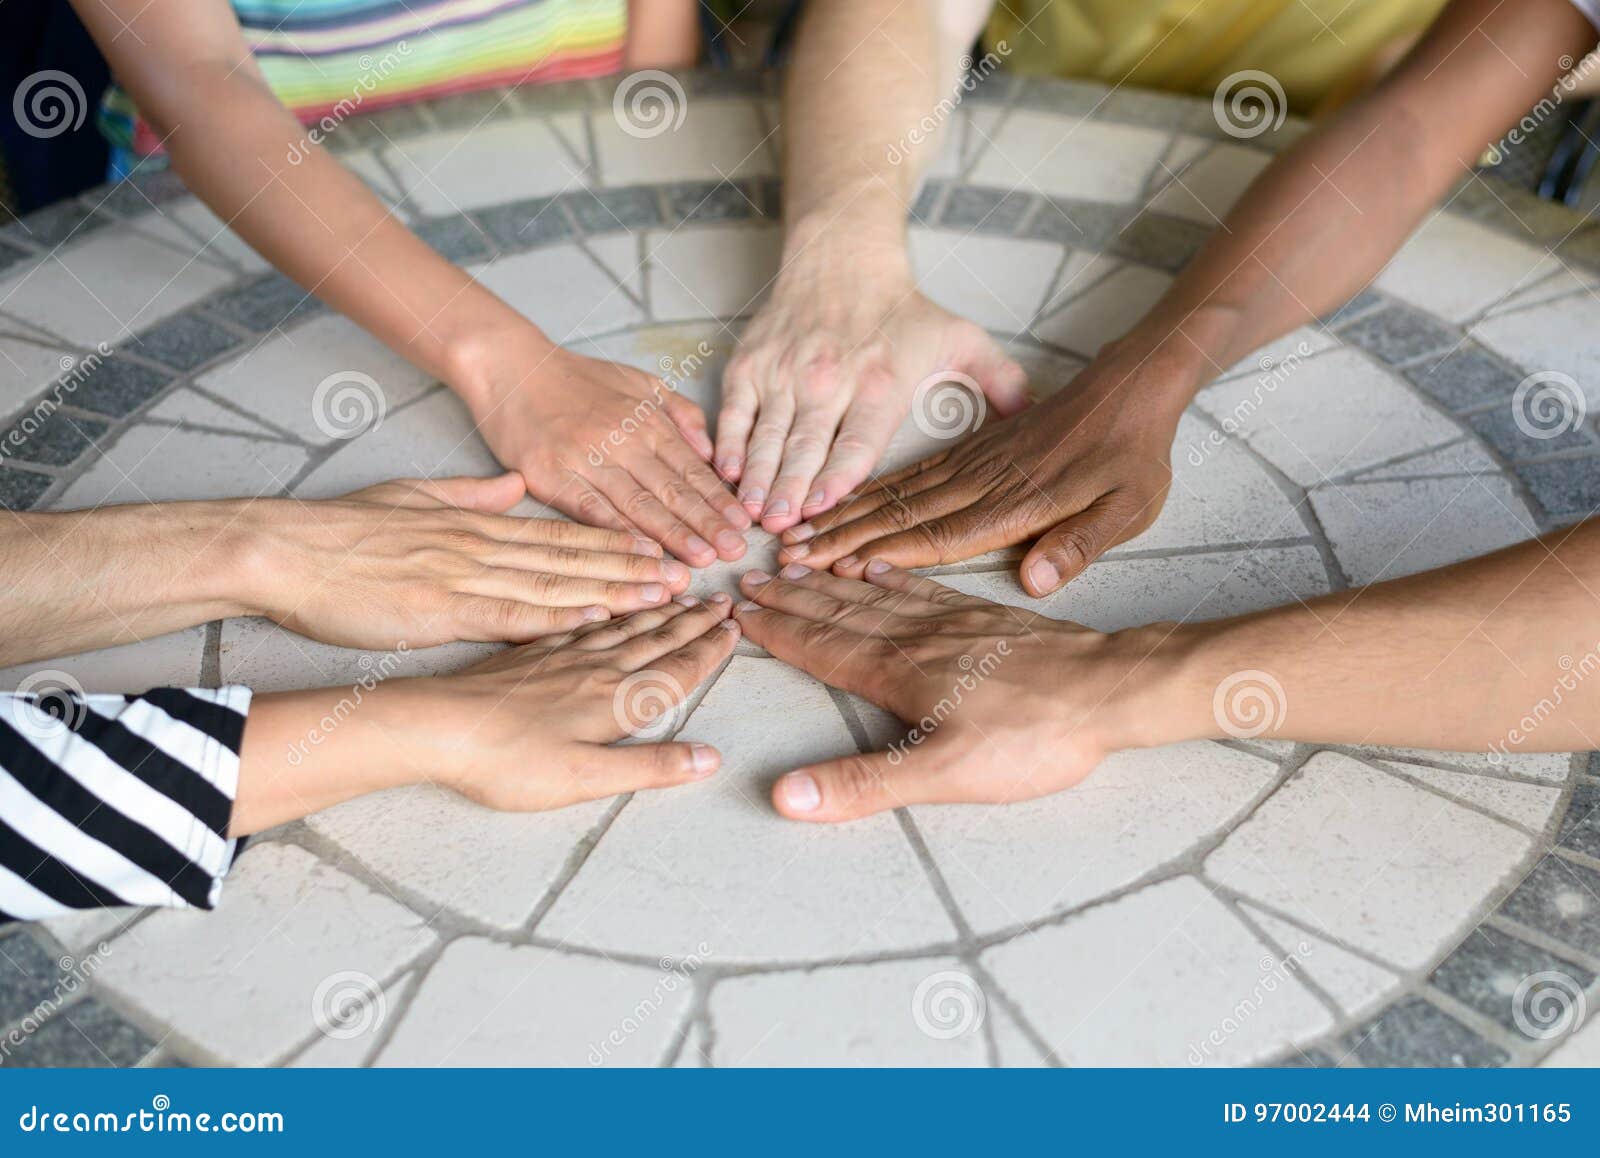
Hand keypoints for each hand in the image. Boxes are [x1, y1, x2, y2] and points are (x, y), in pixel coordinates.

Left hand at [232, 595, 742, 831]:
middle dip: (695, 622)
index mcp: (613, 699)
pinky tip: (612, 606)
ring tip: (684, 597)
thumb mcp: (583, 777)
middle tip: (725, 601)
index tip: (737, 628)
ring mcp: (561, 655)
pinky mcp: (532, 652)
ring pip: (624, 627)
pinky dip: (611, 610)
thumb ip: (649, 766)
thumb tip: (708, 758)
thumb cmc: (506, 762)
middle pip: (657, 640)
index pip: (676, 669)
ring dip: (659, 613)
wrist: (436, 727)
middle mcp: (594, 668)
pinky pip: (585, 622)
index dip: (709, 650)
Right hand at [240, 473, 691, 647]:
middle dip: (632, 567)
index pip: (560, 533)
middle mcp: (482, 548)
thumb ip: (471, 496)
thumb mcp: (414, 500)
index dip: (613, 541)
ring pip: (555, 582)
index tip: (655, 546)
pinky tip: (595, 618)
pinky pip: (510, 613)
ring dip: (612, 589)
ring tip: (662, 595)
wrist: (287, 549)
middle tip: (684, 574)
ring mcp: (465, 576)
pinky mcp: (443, 608)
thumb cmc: (342, 533)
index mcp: (478, 526)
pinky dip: (555, 616)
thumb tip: (513, 487)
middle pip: (573, 557)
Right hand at [457, 326, 749, 566]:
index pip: (692, 469)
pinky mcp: (553, 477)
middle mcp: (622, 442)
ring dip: (673, 535)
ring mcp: (587, 460)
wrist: (511, 366)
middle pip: (672, 490)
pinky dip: (618, 533)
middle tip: (736, 552)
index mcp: (647, 421)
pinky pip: (592, 510)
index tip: (745, 526)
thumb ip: (679, 413)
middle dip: (707, 524)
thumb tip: (711, 451)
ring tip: (702, 560)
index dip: (720, 500)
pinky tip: (642, 553)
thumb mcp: (639, 381)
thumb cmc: (576, 378)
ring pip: (638, 504)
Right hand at [717, 251, 1027, 534]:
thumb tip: (1035, 418)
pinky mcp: (751, 364)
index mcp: (881, 382)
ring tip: (750, 514)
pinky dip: (727, 444)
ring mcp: (785, 372)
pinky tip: (726, 475)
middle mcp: (829, 379)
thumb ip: (1002, 380)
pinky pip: (735, 412)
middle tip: (777, 530)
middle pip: (806, 446)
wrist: (842, 254)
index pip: (857, 440)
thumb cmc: (901, 307)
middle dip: (790, 491)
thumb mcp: (962, 338)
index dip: (838, 476)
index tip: (823, 507)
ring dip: (757, 478)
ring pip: (767, 435)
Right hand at [732, 563, 1171, 822]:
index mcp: (900, 670)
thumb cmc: (1035, 738)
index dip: (777, 631)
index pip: (822, 646)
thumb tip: (787, 795)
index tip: (737, 612)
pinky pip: (921, 587)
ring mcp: (953, 621)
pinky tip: (875, 567)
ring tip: (794, 567)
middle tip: (748, 582)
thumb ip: (864, 783)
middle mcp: (918, 635)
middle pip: (839, 613)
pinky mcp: (984, 617)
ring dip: (828, 584)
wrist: (1113, 690)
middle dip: (790, 600)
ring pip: (874, 594)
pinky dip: (888, 576)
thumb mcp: (945, 775)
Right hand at [778, 355, 1181, 595]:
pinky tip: (844, 501)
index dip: (887, 556)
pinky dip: (872, 490)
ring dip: (845, 515)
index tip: (838, 571)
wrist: (1133, 387)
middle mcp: (983, 483)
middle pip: (901, 516)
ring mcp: (973, 464)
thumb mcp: (1129, 508)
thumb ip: (1080, 543)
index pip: (939, 536)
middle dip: (842, 539)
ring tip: (799, 532)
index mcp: (1017, 503)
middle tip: (791, 559)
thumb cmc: (1134, 454)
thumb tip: (1037, 581)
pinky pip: (912, 474)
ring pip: (897, 494)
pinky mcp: (972, 450)